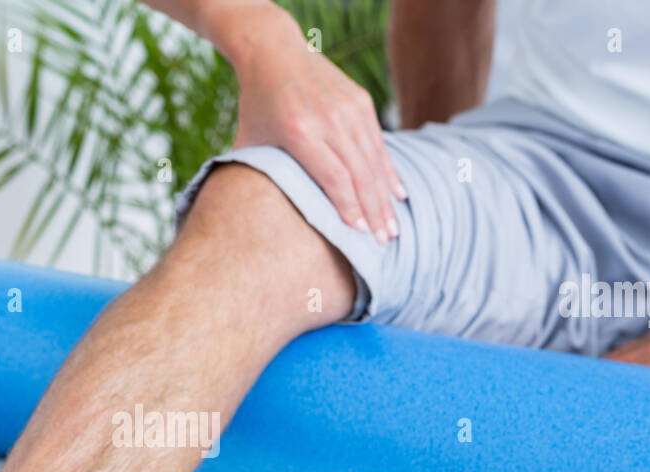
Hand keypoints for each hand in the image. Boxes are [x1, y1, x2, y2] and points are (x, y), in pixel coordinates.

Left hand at [224, 4, 405, 242]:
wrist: (273, 52)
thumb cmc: (257, 108)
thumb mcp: (251, 143)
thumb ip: (257, 178)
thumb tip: (257, 221)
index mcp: (299, 131)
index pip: (334, 177)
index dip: (348, 207)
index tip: (358, 234)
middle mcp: (328, 118)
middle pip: (359, 173)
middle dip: (374, 211)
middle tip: (384, 242)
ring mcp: (348, 107)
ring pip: (373, 160)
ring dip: (385, 197)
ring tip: (392, 228)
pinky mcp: (361, 101)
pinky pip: (379, 143)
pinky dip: (389, 171)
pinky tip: (398, 194)